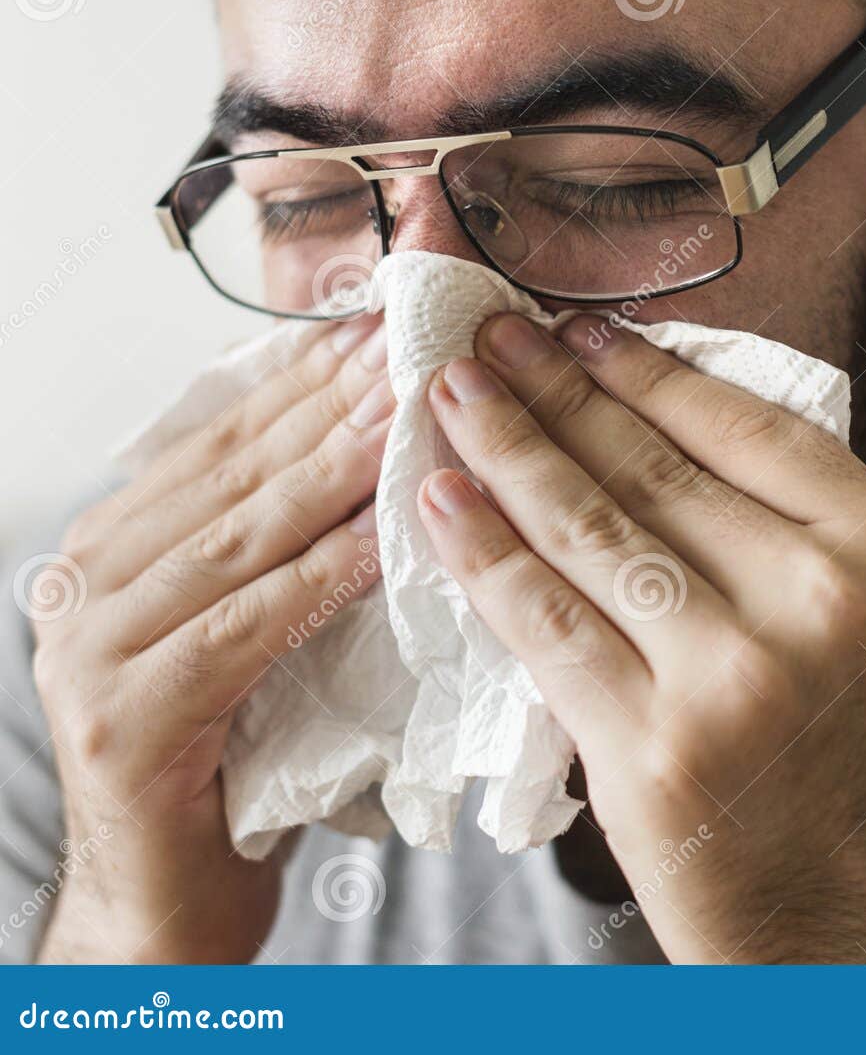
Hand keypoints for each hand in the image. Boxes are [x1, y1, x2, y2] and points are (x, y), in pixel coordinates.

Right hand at [32, 317, 391, 962]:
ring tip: (411, 410)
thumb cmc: (230, 761)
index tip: (385, 320)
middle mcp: (88, 577)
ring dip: (333, 467)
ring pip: (238, 533)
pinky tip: (380, 537)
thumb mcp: (253, 630)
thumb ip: (282, 547)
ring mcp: (92, 646)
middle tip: (412, 341)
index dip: (309, 373)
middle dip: (331, 399)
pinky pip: (243, 626)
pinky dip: (318, 577)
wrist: (163, 909)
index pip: (226, 435)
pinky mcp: (124, 717)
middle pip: (234, 468)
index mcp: (117, 543)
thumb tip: (377, 447)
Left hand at [419, 312, 865, 962]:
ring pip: (595, 530)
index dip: (656, 371)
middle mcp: (817, 602)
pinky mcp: (652, 753)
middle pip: (659, 466)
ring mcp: (731, 678)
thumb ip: (861, 543)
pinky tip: (443, 502)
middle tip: (495, 332)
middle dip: (562, 388)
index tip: (590, 332)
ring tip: (454, 390)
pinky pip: (550, 627)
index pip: (752, 429)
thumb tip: (752, 454)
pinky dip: (487, 557)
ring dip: (511, 447)